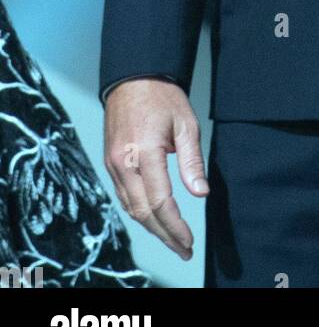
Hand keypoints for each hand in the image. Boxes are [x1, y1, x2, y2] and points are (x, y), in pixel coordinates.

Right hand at [103, 79, 207, 259]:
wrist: (133, 77)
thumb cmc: (162, 97)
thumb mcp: (186, 124)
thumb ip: (192, 161)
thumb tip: (200, 193)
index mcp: (144, 152)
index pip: (159, 202)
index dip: (175, 226)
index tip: (189, 241)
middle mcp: (123, 163)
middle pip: (142, 212)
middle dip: (164, 235)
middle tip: (184, 249)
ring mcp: (113, 164)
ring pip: (130, 208)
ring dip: (151, 227)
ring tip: (173, 239)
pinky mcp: (110, 162)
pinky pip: (124, 196)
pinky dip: (139, 212)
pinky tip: (154, 219)